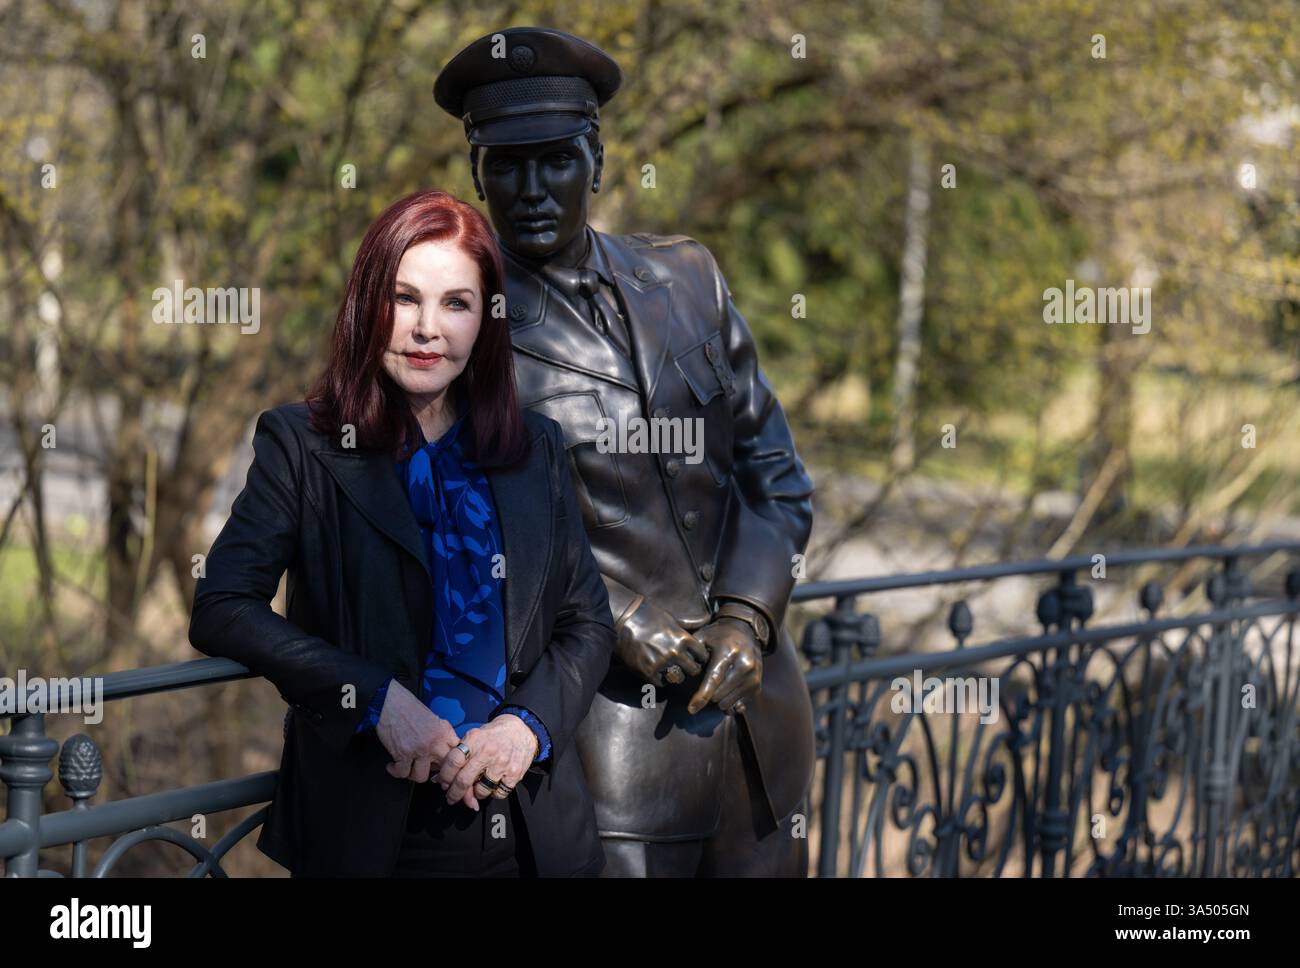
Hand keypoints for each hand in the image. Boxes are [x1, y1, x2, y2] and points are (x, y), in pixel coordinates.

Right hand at [377, 680, 463, 794]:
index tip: (450, 772)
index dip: (454, 767)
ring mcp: (419, 750)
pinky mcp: (402, 754)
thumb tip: (446, 752)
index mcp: (445, 733)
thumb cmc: (410, 708)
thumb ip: (443, 736)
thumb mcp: (435, 720)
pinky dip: (396, 771)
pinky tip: (394, 766)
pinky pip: (402, 773)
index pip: (458, 756)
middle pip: (444, 771)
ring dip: (413, 774)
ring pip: (421, 777)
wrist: (391, 702)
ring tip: (409, 768)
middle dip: (438, 777)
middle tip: (432, 776)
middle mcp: (434, 743)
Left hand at [435, 715, 536, 810]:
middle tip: (451, 798)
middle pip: (464, 780)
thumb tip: (439, 778)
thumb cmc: (494, 735)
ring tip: (476, 787)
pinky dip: (493, 793)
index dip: (445, 776)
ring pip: (481, 791)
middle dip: (454, 793)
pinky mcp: (514, 774)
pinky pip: (498, 794)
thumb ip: (459, 755)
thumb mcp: (475, 736)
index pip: (453, 761)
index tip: (442, 782)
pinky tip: (492, 785)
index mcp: (475, 739)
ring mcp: (502, 764)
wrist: (521, 729)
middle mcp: (488, 751)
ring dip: (475, 794)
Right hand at [615, 596, 710, 686]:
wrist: (625, 620)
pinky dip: (661, 679)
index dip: (701, 657)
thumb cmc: (649, 616)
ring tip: (672, 670)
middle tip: (686, 667)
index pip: (702, 655)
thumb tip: (702, 623)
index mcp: (683, 638)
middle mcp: (675, 652)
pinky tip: (659, 672)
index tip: (697, 658)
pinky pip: (661, 683)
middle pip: (693, 670)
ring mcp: (661, 663)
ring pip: (678, 679)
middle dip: (691, 668)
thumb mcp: (672, 618)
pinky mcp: (648, 671)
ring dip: (676, 675)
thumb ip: (685, 628)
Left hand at [687, 617, 762, 715]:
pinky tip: (728, 688)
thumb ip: (692, 653)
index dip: (701, 696)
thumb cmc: (719, 637)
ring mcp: (753, 677)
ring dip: (718, 698)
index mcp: (728, 652)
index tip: (691, 709)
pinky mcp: (757, 686)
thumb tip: (679, 671)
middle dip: (708, 693)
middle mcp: (744, 665)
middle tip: (707, 680)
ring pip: (727, 703)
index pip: (714, 679)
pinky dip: (729, 700)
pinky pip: (737, 705)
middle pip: (718, 695)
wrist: (746, 632)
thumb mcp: (703, 637)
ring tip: (718, 682)